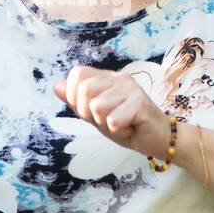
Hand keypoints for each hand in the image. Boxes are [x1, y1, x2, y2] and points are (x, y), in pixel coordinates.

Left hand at [53, 65, 170, 159]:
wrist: (157, 139)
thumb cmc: (126, 126)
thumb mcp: (95, 116)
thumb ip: (77, 101)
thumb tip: (56, 85)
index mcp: (107, 78)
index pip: (78, 73)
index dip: (74, 95)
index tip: (88, 111)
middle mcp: (119, 78)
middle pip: (84, 90)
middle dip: (89, 113)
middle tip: (106, 120)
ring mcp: (130, 88)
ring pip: (97, 107)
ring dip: (106, 123)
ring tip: (121, 123)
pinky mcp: (140, 103)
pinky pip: (113, 120)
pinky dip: (119, 130)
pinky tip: (130, 127)